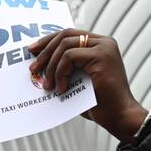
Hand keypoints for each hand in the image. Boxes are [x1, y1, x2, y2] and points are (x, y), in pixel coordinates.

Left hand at [27, 29, 147, 141]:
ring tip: (47, 85)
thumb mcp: (78, 80)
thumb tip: (40, 63)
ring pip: (65, 46)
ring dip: (51, 66)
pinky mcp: (102, 57)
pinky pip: (69, 57)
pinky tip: (61, 88)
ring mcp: (104, 48)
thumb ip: (66, 67)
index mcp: (99, 45)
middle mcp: (103, 42)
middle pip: (65, 35)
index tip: (32, 51)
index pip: (69, 34)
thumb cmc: (97, 103)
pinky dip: (60, 72)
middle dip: (45, 51)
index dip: (48, 41)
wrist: (118, 116)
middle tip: (33, 68)